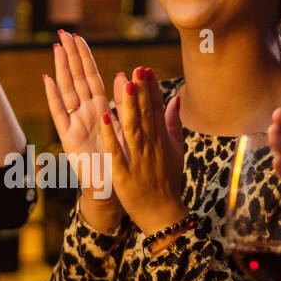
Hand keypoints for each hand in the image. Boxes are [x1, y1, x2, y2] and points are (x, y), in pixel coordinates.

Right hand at [42, 31, 125, 228]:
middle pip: (76, 78)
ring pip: (67, 90)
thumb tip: (124, 75)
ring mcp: (75, 123)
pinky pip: (59, 113)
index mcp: (102, 108)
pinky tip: (47, 79)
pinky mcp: (68, 138)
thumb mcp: (127, 125)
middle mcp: (86, 112)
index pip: (91, 76)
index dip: (84, 57)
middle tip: (62, 32)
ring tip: (56, 48)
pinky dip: (53, 96)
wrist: (114, 187)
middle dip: (70, 56)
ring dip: (62, 69)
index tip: (77, 36)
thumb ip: (124, 101)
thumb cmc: (121, 158)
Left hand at [100, 65, 186, 235]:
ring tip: (124, 83)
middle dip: (142, 90)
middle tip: (138, 68)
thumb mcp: (176, 150)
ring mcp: (138, 158)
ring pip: (133, 127)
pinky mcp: (124, 172)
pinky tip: (103, 117)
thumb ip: (174, 123)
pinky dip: (110, 134)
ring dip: (128, 105)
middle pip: (146, 113)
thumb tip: (176, 98)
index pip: (156, 108)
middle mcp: (151, 145)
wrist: (162, 213)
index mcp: (161, 138)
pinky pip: (116, 151)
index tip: (146, 68)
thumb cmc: (167, 180)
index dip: (152, 88)